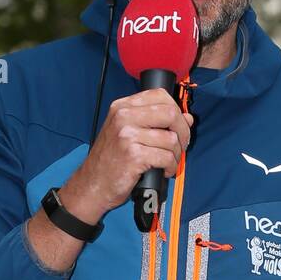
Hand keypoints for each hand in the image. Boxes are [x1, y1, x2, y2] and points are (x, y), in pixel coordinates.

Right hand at [60, 89, 193, 222]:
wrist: (92, 184)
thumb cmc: (111, 160)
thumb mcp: (128, 133)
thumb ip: (155, 122)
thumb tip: (187, 118)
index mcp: (122, 107)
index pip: (160, 95)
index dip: (176, 110)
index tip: (178, 126)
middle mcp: (123, 117)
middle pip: (170, 113)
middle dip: (183, 132)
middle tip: (180, 146)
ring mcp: (127, 135)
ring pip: (171, 139)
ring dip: (176, 155)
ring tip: (168, 163)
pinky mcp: (133, 155)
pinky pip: (166, 157)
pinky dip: (170, 167)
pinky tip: (164, 171)